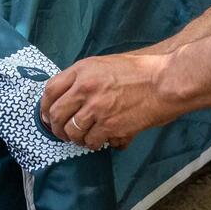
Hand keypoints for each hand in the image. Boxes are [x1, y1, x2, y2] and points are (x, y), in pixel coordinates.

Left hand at [40, 51, 179, 149]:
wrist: (165, 82)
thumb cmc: (141, 71)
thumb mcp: (106, 65)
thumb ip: (85, 79)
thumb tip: (71, 98)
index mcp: (82, 70)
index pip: (50, 90)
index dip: (45, 106)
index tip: (47, 116)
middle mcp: (84, 88)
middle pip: (55, 114)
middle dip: (56, 128)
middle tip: (63, 134)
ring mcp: (95, 108)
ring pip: (71, 132)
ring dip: (76, 139)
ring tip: (85, 138)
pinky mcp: (108, 126)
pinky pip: (90, 142)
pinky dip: (94, 144)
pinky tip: (101, 141)